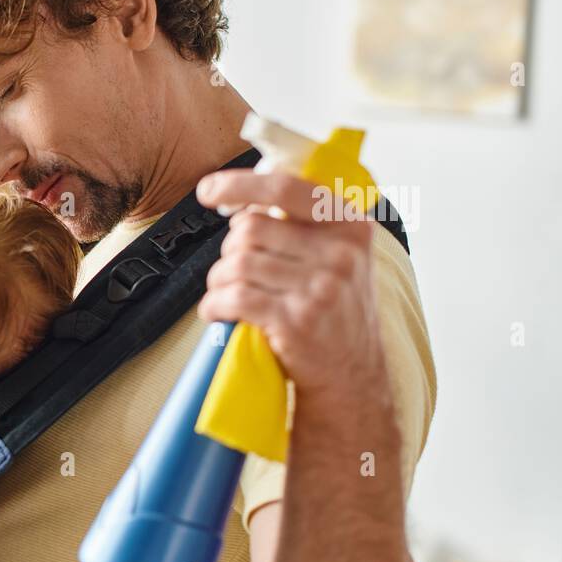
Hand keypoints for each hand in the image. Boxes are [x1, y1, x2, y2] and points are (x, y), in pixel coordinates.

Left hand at [196, 169, 387, 401]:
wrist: (352, 377)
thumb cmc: (335, 315)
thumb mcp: (341, 259)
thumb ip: (306, 226)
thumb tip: (245, 202)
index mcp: (350, 226)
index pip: (285, 188)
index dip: (239, 184)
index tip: (209, 190)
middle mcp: (340, 253)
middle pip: (250, 229)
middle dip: (229, 251)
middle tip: (233, 273)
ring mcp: (320, 288)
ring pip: (236, 264)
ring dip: (218, 282)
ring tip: (226, 296)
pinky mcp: (296, 321)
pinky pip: (233, 298)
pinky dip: (214, 305)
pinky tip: (217, 313)